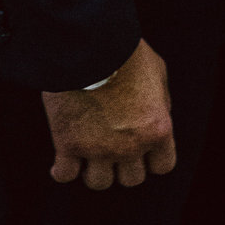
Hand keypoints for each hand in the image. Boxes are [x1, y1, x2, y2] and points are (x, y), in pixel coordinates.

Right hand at [42, 38, 175, 190]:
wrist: (88, 42)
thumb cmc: (125, 51)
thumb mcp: (157, 70)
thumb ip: (161, 99)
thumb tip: (160, 114)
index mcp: (157, 128)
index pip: (163, 165)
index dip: (151, 158)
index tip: (141, 147)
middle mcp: (131, 145)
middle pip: (131, 180)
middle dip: (123, 164)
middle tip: (112, 147)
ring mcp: (99, 148)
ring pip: (99, 182)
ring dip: (94, 170)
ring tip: (88, 153)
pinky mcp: (68, 144)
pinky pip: (65, 175)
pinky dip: (62, 170)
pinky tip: (62, 161)